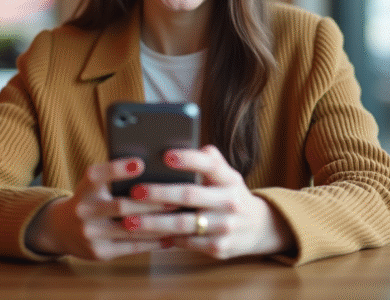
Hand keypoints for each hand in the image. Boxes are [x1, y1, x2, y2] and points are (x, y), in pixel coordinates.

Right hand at [26, 157, 169, 259]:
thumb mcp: (93, 186)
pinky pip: (132, 247)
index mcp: (84, 189)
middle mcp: (84, 211)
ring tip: (179, 217)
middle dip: (151, 203)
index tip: (140, 163)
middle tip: (176, 197)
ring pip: (131, 229)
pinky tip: (170, 237)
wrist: (61, 230)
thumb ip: (114, 179)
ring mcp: (91, 234)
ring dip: (158, 224)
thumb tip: (154, 172)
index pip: (98, 175)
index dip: (117, 169)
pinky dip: (154, 242)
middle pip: (121, 206)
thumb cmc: (89, 200)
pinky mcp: (100, 253)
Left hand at [122, 145, 294, 258]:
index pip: (209, 164)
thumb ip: (209, 161)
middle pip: (190, 195)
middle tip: (135, 191)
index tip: (165, 156)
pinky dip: (164, 239)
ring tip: (130, 220)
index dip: (188, 159)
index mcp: (229, 179)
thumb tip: (186, 142)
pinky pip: (186, 242)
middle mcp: (230, 201)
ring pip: (183, 224)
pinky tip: (145, 236)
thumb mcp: (227, 175)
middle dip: (159, 193)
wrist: (259, 228)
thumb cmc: (230, 194)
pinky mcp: (219, 247)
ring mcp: (225, 226)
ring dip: (154, 222)